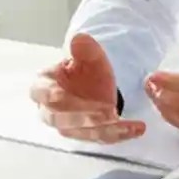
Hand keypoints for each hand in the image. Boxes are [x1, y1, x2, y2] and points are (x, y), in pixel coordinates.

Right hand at [29, 34, 146, 143]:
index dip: (51, 95)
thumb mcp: (89, 56)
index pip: (42, 93)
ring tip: (126, 123)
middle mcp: (51, 110)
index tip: (62, 95)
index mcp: (44, 86)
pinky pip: (100, 139)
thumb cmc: (86, 70)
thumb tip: (78, 39)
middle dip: (83, 117)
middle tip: (106, 111)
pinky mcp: (87, 136)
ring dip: (103, 129)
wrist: (98, 85)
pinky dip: (119, 135)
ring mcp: (68, 126)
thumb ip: (84, 49)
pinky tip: (135, 128)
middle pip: (60, 118)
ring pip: (81, 132)